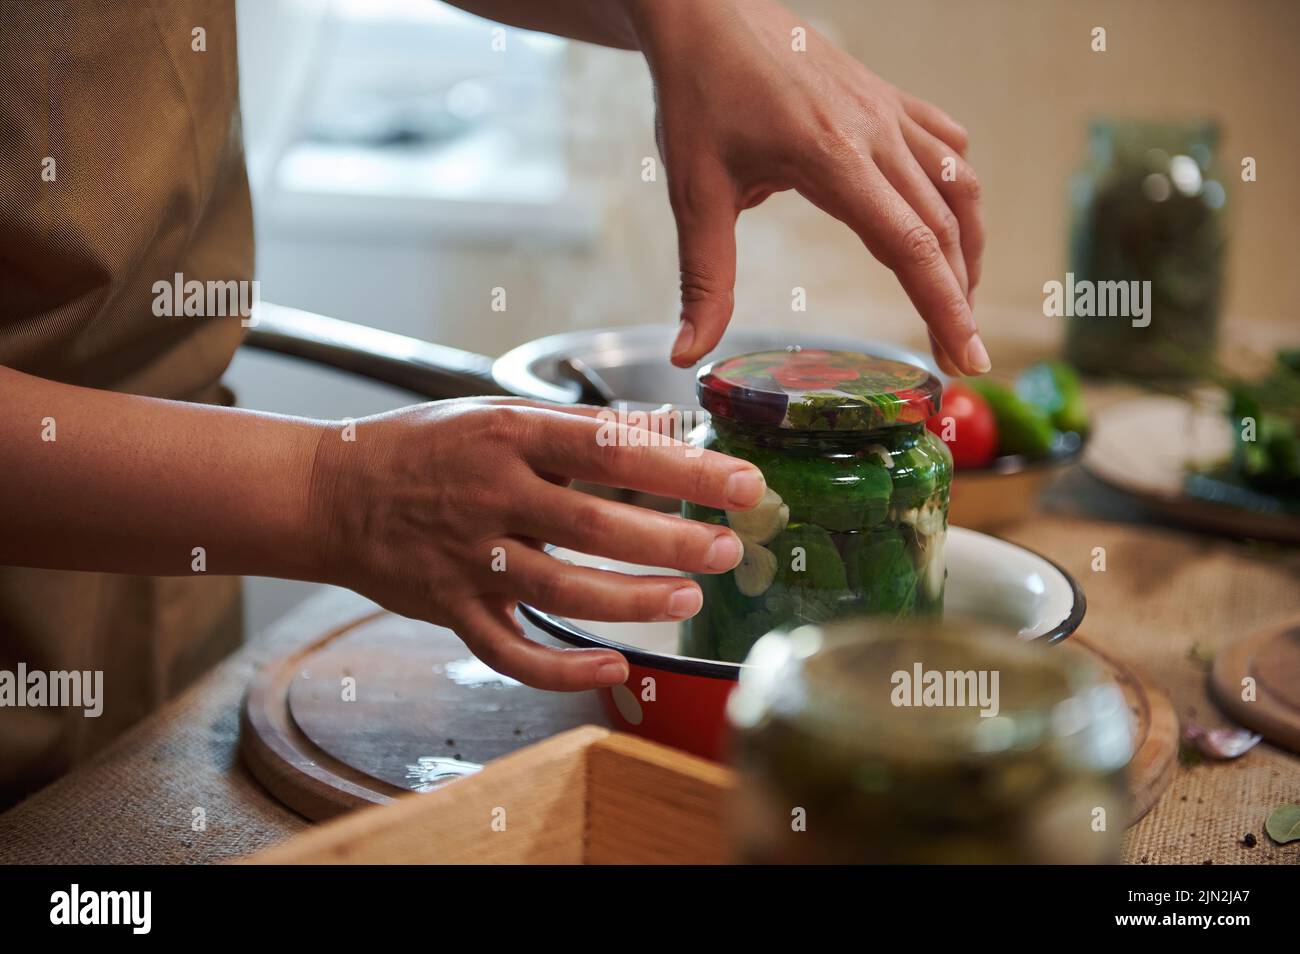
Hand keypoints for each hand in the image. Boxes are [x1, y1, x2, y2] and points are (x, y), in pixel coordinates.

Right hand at [308, 398, 763, 690]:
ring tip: (688, 599)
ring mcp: (467, 558)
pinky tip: (615, 666)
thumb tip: (669, 424)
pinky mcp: (449, 608)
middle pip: (596, 525)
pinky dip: (563, 668)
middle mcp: (491, 495)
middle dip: (673, 540)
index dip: (686, 467)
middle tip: (727, 550)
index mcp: (509, 435)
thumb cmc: (425, 447)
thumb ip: (582, 427)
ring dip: (634, 600)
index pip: (613, 448)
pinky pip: (510, 652)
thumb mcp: (498, 415)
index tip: (744, 483)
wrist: (329, 492)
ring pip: (562, 592)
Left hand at [630, 0, 986, 376]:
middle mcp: (876, 134)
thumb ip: (703, 279)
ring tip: (959, 297)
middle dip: (959, 298)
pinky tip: (947, 218)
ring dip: (967, 246)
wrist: (707, 9)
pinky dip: (956, 189)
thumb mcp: (693, 193)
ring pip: (956, 186)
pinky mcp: (886, 96)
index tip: (969, 359)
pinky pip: (943, 145)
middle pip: (943, 228)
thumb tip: (688, 353)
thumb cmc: (698, 95)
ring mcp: (888, 110)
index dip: (945, 309)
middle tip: (962, 355)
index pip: (911, 248)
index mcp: (833, 160)